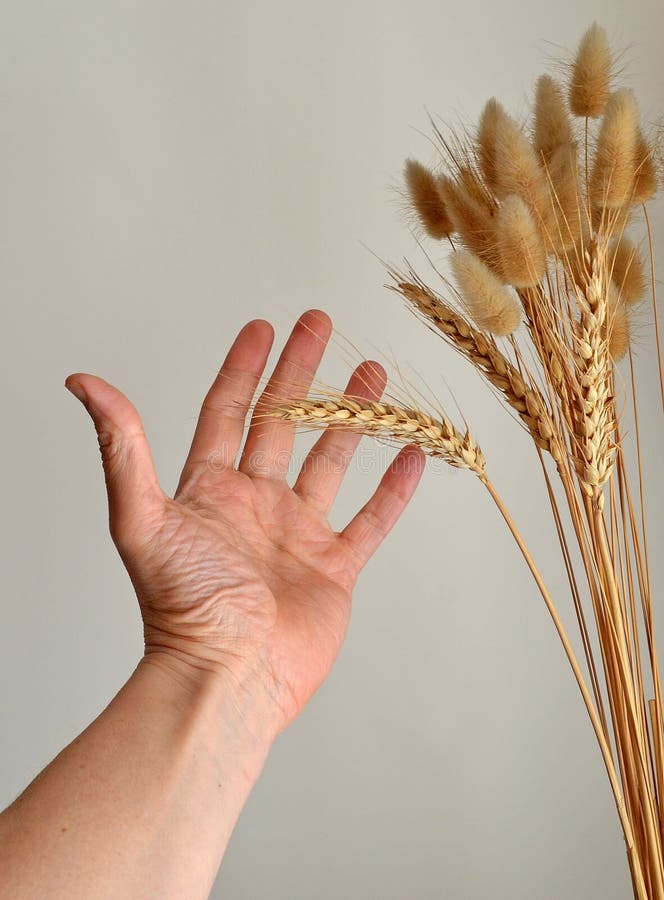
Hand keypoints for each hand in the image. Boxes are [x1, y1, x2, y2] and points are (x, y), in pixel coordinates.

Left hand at [65, 311, 423, 734]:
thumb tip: (84, 383)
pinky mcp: (333, 568)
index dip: (244, 368)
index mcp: (211, 490)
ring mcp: (297, 534)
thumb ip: (123, 448)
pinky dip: (393, 489)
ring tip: (371, 376)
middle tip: (319, 324)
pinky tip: (410, 454)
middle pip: (283, 423)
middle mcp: (255, 504)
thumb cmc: (183, 605)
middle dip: (301, 372)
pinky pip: (370, 520)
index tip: (262, 327)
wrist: (228, 676)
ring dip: (351, 417)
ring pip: (331, 461)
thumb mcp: (143, 517)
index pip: (228, 411)